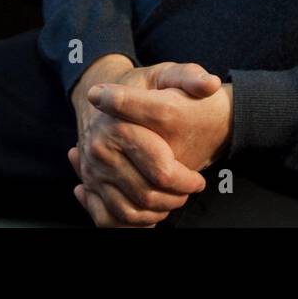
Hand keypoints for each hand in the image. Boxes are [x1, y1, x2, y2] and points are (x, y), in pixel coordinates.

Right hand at [68, 57, 219, 226]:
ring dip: (157, 212)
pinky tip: (149, 213)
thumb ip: (189, 77)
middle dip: (176, 198)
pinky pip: (107, 218)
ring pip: (128, 211)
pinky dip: (131, 223)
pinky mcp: (88, 184)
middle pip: (146, 194)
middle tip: (188, 190)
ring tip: (173, 199)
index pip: (161, 170)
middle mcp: (100, 151)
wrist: (102, 97)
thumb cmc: (141, 89)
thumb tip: (210, 84)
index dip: (187, 180)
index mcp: (119, 126)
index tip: (199, 179)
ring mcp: (91, 170)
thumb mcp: (166, 74)